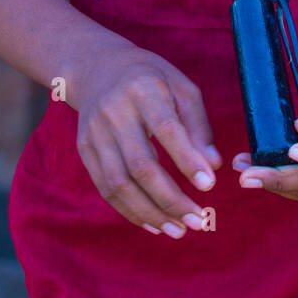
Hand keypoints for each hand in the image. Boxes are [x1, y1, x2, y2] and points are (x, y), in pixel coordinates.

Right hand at [72, 35, 222, 237]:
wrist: (97, 67)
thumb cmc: (150, 77)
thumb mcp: (180, 86)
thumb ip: (197, 125)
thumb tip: (213, 166)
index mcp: (142, 88)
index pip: (165, 128)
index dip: (186, 159)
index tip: (209, 185)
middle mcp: (113, 111)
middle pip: (140, 164)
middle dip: (170, 198)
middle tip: (197, 220)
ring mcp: (94, 132)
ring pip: (119, 183)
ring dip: (150, 212)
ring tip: (178, 229)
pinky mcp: (84, 149)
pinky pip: (105, 187)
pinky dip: (129, 210)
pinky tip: (153, 223)